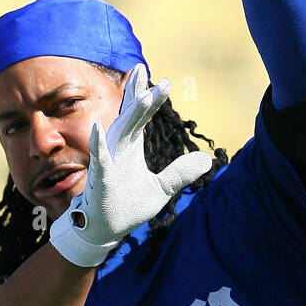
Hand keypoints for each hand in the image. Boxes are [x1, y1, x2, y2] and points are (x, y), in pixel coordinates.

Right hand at [48, 64, 211, 267]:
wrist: (107, 230)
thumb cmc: (128, 206)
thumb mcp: (161, 189)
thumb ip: (180, 172)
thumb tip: (206, 159)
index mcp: (130, 148)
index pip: (141, 117)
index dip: (151, 99)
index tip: (165, 82)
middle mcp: (118, 150)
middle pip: (130, 117)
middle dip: (140, 96)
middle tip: (150, 74)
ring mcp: (108, 163)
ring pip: (119, 133)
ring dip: (130, 115)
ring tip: (142, 96)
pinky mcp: (101, 180)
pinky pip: (99, 159)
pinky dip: (99, 145)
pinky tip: (98, 128)